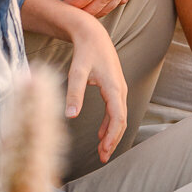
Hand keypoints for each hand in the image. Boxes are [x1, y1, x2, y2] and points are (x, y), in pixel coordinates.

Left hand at [65, 13, 127, 161]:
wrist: (92, 34)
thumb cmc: (85, 51)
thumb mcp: (76, 71)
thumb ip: (74, 93)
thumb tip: (70, 116)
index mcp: (114, 87)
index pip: (118, 118)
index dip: (113, 137)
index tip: (104, 152)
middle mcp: (120, 89)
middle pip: (121, 120)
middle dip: (113, 140)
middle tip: (102, 158)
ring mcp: (119, 88)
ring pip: (119, 116)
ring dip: (112, 134)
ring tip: (102, 151)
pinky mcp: (114, 87)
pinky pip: (115, 110)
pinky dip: (110, 124)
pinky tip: (101, 134)